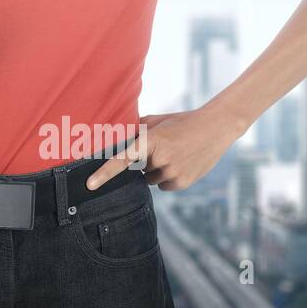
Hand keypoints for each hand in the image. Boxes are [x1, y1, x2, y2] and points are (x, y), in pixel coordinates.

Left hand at [84, 108, 240, 191]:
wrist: (216, 127)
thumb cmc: (182, 121)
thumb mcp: (158, 121)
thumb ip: (137, 130)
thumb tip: (118, 138)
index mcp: (150, 140)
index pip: (122, 160)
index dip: (104, 173)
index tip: (90, 185)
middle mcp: (159, 158)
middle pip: (138, 170)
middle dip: (144, 163)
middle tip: (163, 149)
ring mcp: (172, 172)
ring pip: (151, 179)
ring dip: (157, 171)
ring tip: (174, 155)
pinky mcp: (183, 183)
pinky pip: (164, 186)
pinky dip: (168, 178)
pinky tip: (181, 164)